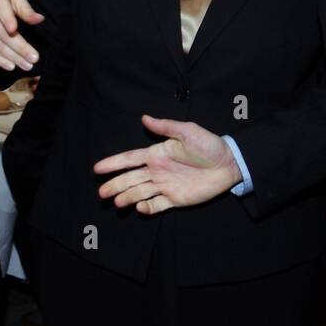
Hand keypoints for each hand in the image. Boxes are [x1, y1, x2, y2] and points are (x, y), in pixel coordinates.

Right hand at [0, 0, 43, 70]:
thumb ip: (25, 9)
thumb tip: (39, 19)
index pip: (2, 10)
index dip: (7, 20)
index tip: (14, 30)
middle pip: (1, 33)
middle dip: (19, 47)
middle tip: (34, 58)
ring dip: (11, 57)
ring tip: (26, 65)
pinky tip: (10, 66)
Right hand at [95, 115, 241, 213]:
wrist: (229, 164)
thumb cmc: (209, 145)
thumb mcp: (188, 131)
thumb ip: (166, 127)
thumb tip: (144, 118)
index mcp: (157, 154)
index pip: (130, 159)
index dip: (113, 163)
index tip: (97, 168)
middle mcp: (157, 170)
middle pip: (131, 179)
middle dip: (115, 185)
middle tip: (101, 193)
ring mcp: (165, 185)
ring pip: (140, 193)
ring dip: (127, 197)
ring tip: (115, 202)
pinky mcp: (175, 198)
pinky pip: (157, 205)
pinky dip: (146, 208)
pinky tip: (139, 207)